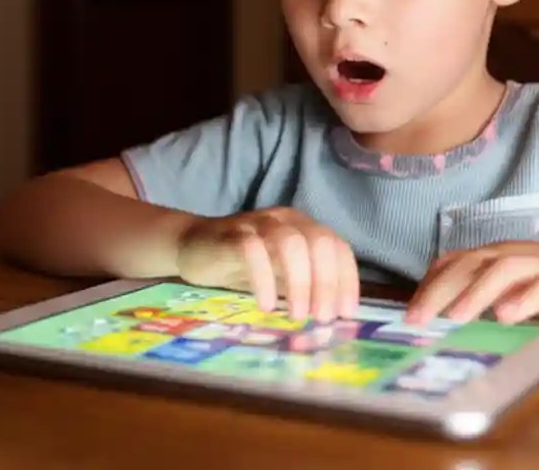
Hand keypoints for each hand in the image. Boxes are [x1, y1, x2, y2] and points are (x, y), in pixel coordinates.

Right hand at [176, 207, 358, 321]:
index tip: (346, 314)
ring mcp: (258, 224)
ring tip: (298, 315)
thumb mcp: (279, 275)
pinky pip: (253, 252)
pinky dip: (264, 280)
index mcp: (303, 227)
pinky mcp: (232, 235)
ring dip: (300, 283)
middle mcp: (285, 220)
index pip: (337, 247)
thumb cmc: (242, 265)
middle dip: (327, 283)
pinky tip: (265, 306)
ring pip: (291, 245)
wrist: (192, 246)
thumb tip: (333, 316)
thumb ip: (304, 286)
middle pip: (320, 243)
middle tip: (322, 318)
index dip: (347, 280)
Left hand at [406, 241, 538, 333]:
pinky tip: (506, 316)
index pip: (454, 263)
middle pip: (469, 264)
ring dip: (475, 292)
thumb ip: (493, 295)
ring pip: (502, 270)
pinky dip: (523, 299)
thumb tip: (452, 315)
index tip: (408, 310)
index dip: (429, 284)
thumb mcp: (524, 290)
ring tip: (454, 318)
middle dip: (438, 291)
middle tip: (415, 319)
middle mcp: (518, 254)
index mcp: (502, 255)